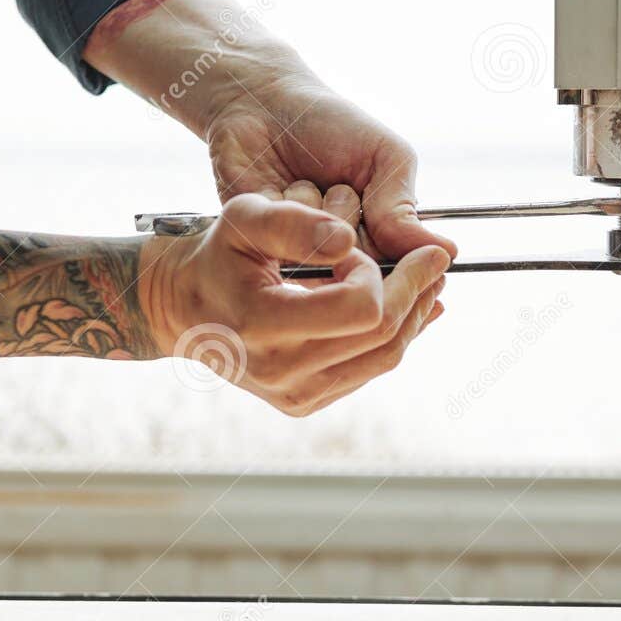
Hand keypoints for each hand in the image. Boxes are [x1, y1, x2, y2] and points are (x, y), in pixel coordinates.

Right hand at [139, 194, 447, 415]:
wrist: (184, 307)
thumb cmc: (218, 255)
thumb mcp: (243, 218)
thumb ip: (293, 221)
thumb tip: (349, 237)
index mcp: (264, 326)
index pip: (362, 310)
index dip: (376, 273)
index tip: (359, 247)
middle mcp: (282, 372)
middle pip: (383, 336)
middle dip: (416, 291)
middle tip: (437, 257)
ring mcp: (296, 395)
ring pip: (384, 358)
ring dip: (415, 316)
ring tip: (430, 280)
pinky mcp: (304, 402)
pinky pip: (367, 371)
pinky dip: (394, 337)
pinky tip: (408, 308)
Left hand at [207, 74, 457, 262]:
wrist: (263, 102)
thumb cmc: (331, 126)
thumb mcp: (385, 155)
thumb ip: (405, 206)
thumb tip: (448, 253)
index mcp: (379, 235)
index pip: (401, 267)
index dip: (397, 248)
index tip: (383, 214)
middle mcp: (341, 252)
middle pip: (360, 265)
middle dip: (352, 217)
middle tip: (340, 184)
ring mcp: (300, 251)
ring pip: (321, 254)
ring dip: (316, 209)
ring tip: (305, 180)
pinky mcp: (261, 246)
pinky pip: (283, 243)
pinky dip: (285, 209)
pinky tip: (277, 186)